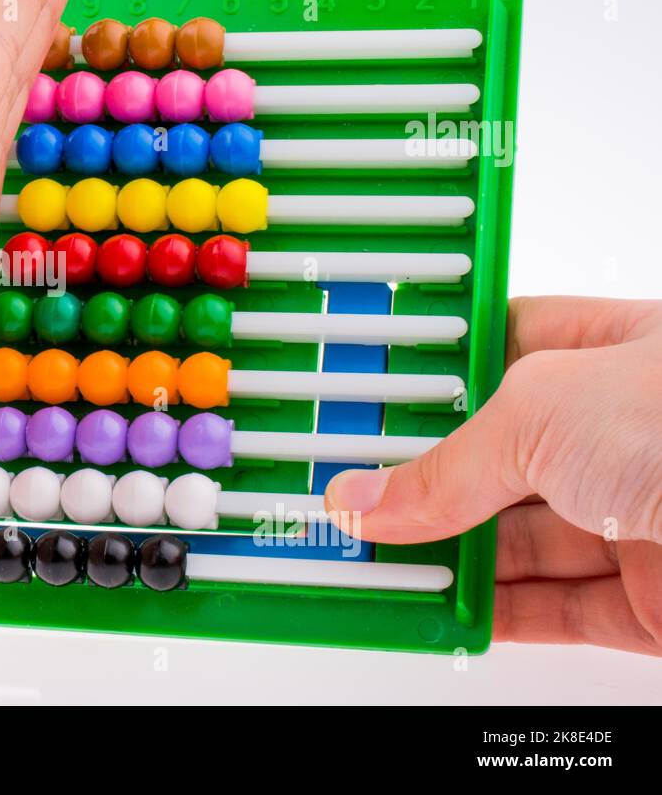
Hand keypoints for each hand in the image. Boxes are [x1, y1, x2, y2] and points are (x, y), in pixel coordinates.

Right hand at [324, 296, 661, 654]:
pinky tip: (426, 607)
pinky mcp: (644, 601)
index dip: (414, 380)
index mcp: (604, 353)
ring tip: (357, 559)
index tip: (346, 400)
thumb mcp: (548, 412)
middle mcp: (616, 434)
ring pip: (506, 540)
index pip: (485, 357)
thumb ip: (448, 464)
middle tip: (335, 493)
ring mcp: (630, 519)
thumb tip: (369, 498)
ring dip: (432, 554)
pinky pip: (542, 608)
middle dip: (412, 479)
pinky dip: (480, 612)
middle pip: (487, 459)